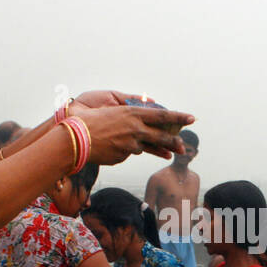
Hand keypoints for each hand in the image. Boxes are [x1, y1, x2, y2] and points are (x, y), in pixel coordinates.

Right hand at [70, 97, 193, 164]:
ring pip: (146, 147)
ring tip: (169, 154)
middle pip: (162, 136)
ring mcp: (130, 145)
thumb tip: (137, 114)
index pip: (162, 116)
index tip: (191, 118)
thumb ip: (127, 115)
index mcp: (133, 114)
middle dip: (175, 141)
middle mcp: (135, 130)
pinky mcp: (123, 156)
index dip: (179, 117)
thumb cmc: (89, 120)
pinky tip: (115, 148)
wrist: (75, 138)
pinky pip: (128, 153)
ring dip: (158, 151)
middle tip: (184, 146)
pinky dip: (125, 150)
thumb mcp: (111, 110)